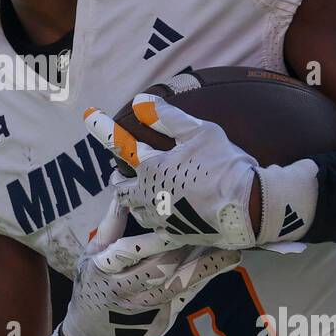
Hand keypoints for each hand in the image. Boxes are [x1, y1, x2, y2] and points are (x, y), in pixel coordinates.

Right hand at [34, 197, 240, 335]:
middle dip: (184, 248)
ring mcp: (146, 307)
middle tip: (208, 226)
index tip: (170, 218)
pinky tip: (225, 263)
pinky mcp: (163, 318)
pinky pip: (187, 295)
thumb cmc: (91, 288)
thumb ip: (109, 229)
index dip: (149, 238)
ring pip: (178, 284)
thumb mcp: (90, 258)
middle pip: (158, 268)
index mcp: (103, 270)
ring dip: (205, 265)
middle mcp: (124, 290)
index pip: (126, 251)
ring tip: (229, 248)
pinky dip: (205, 277)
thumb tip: (122, 196)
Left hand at [85, 93, 320, 248]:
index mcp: (152, 167)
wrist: (248, 208)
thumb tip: (141, 101)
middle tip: (123, 171)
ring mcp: (161, 217)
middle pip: (121, 187)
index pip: (120, 143)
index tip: (87, 115)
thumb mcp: (198, 132)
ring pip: (136, 210)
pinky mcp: (175, 234)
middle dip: (120, 177)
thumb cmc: (225, 164)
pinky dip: (155, 217)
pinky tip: (166, 212)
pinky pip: (154, 227)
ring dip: (135, 199)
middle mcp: (150, 194)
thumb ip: (167, 117)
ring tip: (144, 192)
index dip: (102, 127)